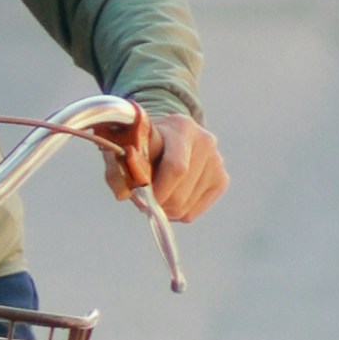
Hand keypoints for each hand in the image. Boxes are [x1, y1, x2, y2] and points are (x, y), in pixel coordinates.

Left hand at [98, 96, 224, 227]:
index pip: (176, 167)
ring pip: (186, 205)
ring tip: (156, 194)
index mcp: (181, 127)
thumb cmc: (141, 142)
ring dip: (165, 209)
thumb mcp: (123, 149)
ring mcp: (216, 160)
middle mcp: (205, 140)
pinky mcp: (221, 178)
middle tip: (145, 200)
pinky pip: (194, 211)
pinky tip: (170, 196)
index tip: (142, 198)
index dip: (158, 190)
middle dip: (159, 203)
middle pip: (181, 192)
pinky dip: (176, 212)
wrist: (166, 134)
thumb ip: (118, 170)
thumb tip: (123, 194)